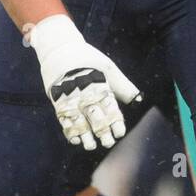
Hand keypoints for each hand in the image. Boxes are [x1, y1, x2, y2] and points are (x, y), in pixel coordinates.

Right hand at [27, 14, 141, 150]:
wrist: (58, 49)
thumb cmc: (87, 58)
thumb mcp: (108, 68)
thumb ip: (123, 86)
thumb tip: (139, 99)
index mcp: (99, 85)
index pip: (110, 107)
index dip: (115, 121)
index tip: (120, 133)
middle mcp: (85, 93)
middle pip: (95, 116)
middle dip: (102, 131)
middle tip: (108, 143)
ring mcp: (70, 98)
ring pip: (79, 121)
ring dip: (85, 135)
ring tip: (91, 145)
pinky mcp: (57, 101)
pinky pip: (63, 119)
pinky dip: (69, 130)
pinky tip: (75, 140)